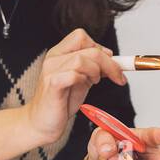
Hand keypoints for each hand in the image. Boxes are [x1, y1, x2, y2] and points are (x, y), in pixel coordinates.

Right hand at [25, 29, 126, 144]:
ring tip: (95, 82)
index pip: (81, 37)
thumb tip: (113, 59)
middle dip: (109, 62)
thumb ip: (93, 68)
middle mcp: (54, 58)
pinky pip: (73, 75)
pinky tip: (84, 87)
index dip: (100, 47)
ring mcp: (51, 70)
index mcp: (60, 53)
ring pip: (81, 60)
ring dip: (96, 71)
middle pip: (88, 48)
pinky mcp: (52, 85)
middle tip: (117, 76)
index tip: (111, 62)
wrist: (42, 122)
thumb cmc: (61, 101)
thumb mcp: (82, 80)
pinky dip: (84, 80)